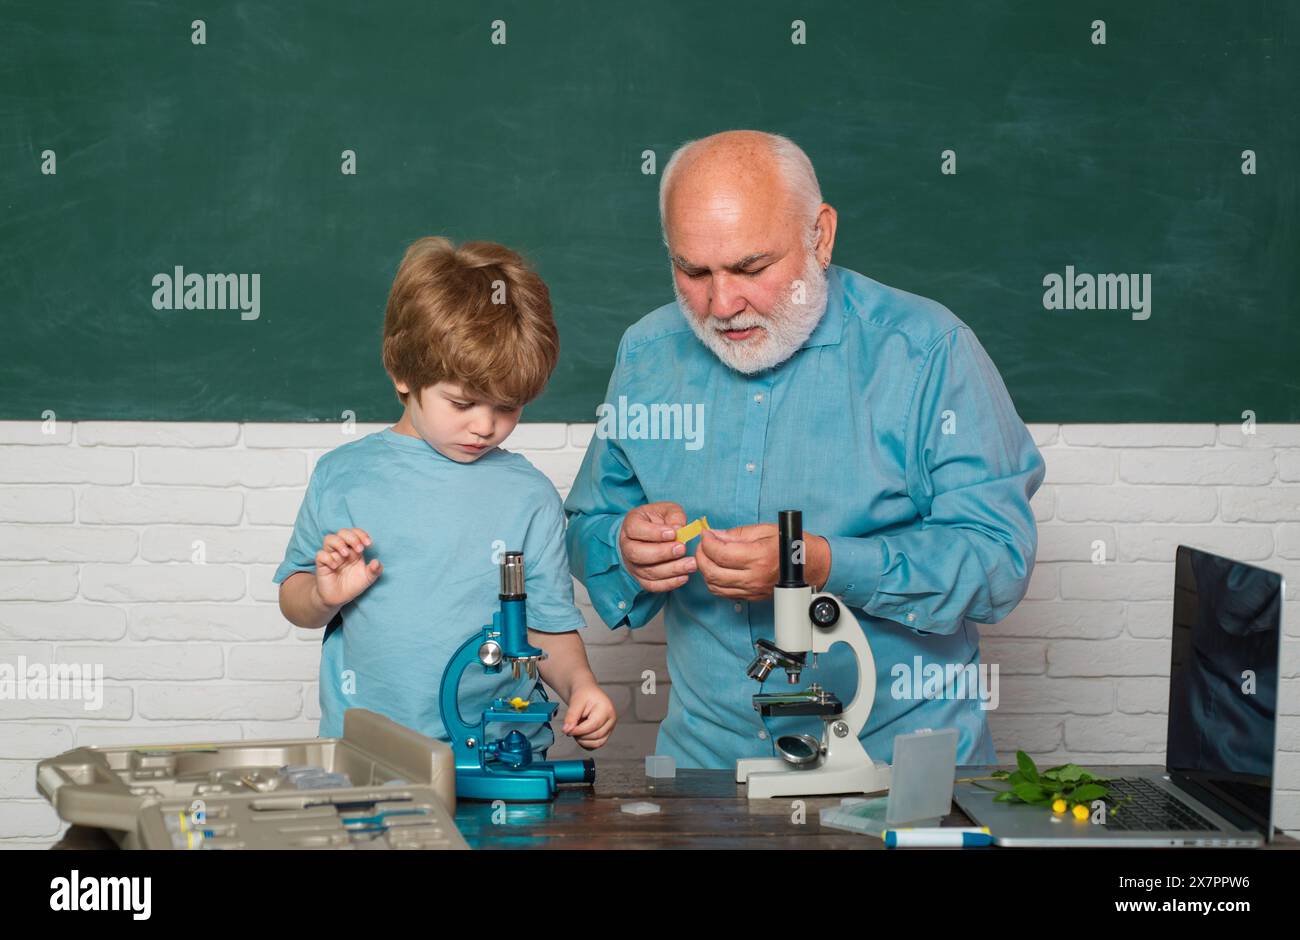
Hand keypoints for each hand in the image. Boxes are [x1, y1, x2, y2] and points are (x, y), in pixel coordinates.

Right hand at [313, 527, 381, 607]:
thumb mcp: (368, 578)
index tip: (368, 544)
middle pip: (342, 532)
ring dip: (339, 544)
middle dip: (352, 537)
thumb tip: (377, 562)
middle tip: (359, 550)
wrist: (339, 598)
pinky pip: (320, 555)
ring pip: (329, 538)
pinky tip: (335, 566)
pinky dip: (328, 558)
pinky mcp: (321, 565)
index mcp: (353, 549)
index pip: (355, 533)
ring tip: (346, 555)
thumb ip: (375, 570)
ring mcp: (331, 556)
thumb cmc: (353, 584)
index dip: (361, 534)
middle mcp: (341, 550)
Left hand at [561, 682, 616, 748]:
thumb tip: (567, 730)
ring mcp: (609, 728)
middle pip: (596, 736)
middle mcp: (611, 720)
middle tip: (571, 727)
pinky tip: (580, 733)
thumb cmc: (584, 694)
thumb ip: (571, 716)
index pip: (593, 725)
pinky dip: (585, 743)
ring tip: (576, 729)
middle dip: (580, 735)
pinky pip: (595, 745)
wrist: (586, 693)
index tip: (567, 729)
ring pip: (597, 743)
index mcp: (607, 709)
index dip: (578, 730)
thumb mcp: (576, 701)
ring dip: (583, 740)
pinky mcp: (605, 734)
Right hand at [618, 501, 693, 593]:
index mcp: (631, 524)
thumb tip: (679, 529)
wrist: (650, 535)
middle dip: (662, 553)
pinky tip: (684, 577)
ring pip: (647, 571)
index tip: (673, 533)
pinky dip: (669, 584)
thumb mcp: (667, 510)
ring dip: (671, 570)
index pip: (635, 529)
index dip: (654, 533)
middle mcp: (627, 546)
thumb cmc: (659, 520)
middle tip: (682, 549)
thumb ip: (674, 516)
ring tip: (691, 564)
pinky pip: (652, 585)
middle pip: (638, 554)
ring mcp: (633, 564)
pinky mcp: (641, 578)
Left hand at [696, 525, 829, 601]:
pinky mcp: (752, 598)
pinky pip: (724, 594)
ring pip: (715, 586)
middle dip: (701, 556)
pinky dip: (714, 582)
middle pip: (712, 572)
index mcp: (758, 557)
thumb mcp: (765, 530)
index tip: (706, 533)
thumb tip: (716, 535)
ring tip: (708, 556)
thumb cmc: (793, 546)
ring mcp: (752, 590)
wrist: (813, 566)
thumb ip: (737, 534)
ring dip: (705, 570)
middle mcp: (754, 577)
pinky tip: (717, 570)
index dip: (707, 542)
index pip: (720, 553)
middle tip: (703, 544)